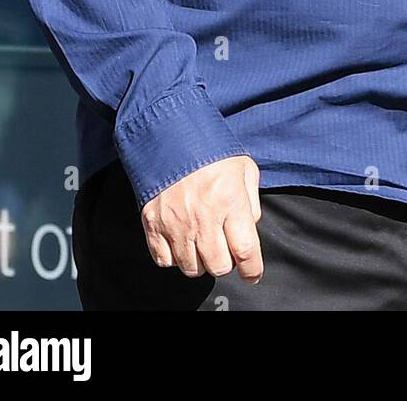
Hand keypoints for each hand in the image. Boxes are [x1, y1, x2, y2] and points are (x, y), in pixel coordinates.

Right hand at [140, 155, 262, 281]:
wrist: (169, 134)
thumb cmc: (211, 150)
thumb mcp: (244, 167)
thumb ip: (252, 201)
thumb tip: (251, 228)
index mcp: (229, 201)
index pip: (246, 252)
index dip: (252, 269)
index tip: (253, 273)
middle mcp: (203, 217)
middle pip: (219, 266)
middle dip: (226, 262)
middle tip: (225, 247)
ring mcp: (175, 223)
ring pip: (192, 268)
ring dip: (200, 260)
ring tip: (202, 241)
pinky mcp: (153, 224)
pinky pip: (165, 260)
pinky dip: (174, 257)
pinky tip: (181, 240)